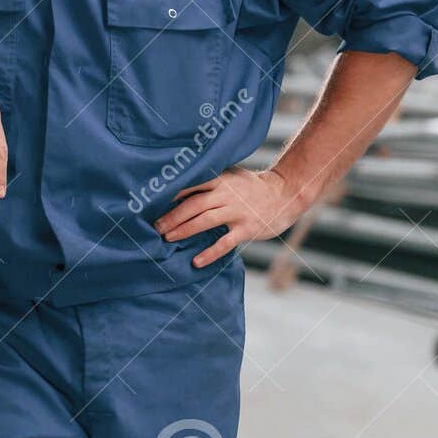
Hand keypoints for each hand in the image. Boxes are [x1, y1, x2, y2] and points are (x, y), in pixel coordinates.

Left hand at [153, 168, 310, 267]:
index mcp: (220, 179)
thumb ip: (209, 180)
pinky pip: (225, 243)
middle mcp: (226, 194)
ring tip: (167, 239)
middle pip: (193, 204)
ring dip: (184, 230)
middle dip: (172, 216)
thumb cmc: (251, 186)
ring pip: (205, 221)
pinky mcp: (246, 228)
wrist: (284, 194)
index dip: (171, 195)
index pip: (191, 185)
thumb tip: (179, 186)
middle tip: (155, 227)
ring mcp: (237, 211)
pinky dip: (210, 253)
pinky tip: (196, 262)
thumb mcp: (231, 175)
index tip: (153, 204)